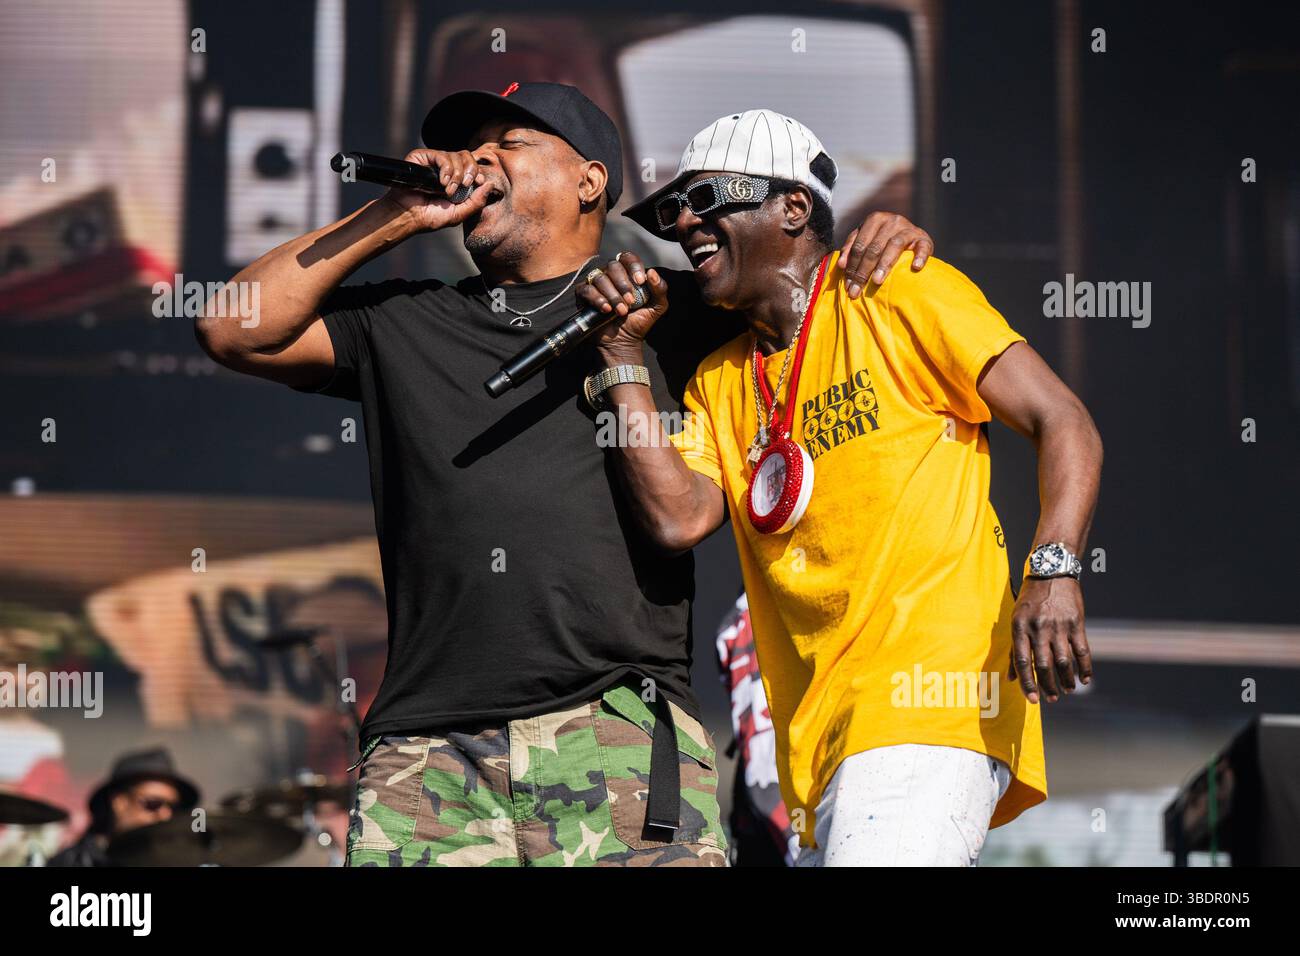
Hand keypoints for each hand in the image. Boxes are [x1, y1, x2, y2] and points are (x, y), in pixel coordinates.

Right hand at [381, 148, 492, 232]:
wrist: (409, 216)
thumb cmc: (431, 217)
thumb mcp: (459, 213)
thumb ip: (476, 201)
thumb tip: (489, 184)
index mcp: (456, 179)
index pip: (472, 166)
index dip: (477, 171)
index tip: (478, 181)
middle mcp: (446, 168)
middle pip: (467, 156)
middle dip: (470, 170)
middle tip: (465, 185)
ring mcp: (434, 162)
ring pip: (456, 155)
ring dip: (456, 174)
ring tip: (447, 190)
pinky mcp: (422, 157)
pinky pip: (442, 155)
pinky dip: (446, 169)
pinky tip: (442, 182)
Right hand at [576, 252, 668, 364]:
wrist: (624, 341)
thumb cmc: (639, 322)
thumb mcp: (657, 307)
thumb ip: (660, 289)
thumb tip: (652, 272)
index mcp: (628, 274)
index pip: (628, 258)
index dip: (634, 266)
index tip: (640, 281)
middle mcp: (611, 276)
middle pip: (613, 266)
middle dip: (623, 284)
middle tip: (631, 302)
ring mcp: (596, 285)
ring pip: (600, 278)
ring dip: (613, 295)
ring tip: (621, 312)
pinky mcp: (585, 296)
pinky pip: (587, 289)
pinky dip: (597, 299)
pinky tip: (606, 310)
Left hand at [838, 211, 933, 297]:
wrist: (912, 238)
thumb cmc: (883, 242)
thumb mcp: (866, 241)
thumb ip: (852, 249)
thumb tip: (841, 265)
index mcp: (874, 219)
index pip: (859, 245)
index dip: (852, 266)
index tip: (847, 286)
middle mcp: (892, 220)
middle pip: (874, 248)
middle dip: (863, 271)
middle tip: (857, 291)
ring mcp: (909, 228)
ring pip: (894, 246)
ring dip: (884, 265)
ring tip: (876, 281)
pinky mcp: (924, 238)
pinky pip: (922, 247)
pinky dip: (919, 256)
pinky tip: (915, 267)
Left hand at [1008, 577, 1092, 703]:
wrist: (1052, 572)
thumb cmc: (1030, 600)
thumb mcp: (1016, 619)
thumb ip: (1013, 649)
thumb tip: (1010, 678)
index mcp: (1020, 628)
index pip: (1022, 662)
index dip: (1027, 683)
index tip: (1032, 700)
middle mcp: (1039, 628)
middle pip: (1043, 665)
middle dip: (1048, 686)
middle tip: (1051, 698)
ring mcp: (1059, 626)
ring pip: (1064, 661)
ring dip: (1066, 680)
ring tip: (1067, 691)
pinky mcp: (1077, 623)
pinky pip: (1082, 651)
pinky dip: (1085, 667)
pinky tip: (1084, 679)